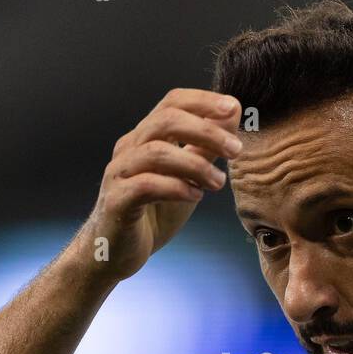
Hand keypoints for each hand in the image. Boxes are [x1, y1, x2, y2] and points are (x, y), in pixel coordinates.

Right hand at [80, 88, 242, 279]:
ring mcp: (119, 173)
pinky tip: (195, 196)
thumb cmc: (153, 214)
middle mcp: (129, 149)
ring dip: (195, 165)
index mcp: (145, 138)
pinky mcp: (116, 201)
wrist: (116, 253)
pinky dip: (176, 187)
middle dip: (206, 131)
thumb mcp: (188, 177)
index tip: (234, 108)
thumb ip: (206, 148)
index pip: (172, 102)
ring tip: (219, 182)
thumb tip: (232, 116)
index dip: (203, 100)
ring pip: (156, 152)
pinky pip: (146, 185)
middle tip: (236, 149)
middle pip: (166, 120)